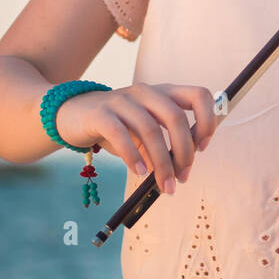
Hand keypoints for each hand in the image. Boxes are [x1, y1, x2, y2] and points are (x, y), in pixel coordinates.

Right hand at [55, 82, 218, 194]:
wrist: (71, 114)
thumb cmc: (117, 126)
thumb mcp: (144, 131)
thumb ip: (164, 143)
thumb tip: (181, 170)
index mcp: (164, 93)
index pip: (199, 95)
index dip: (207, 120)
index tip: (203, 147)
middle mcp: (147, 92)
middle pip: (176, 118)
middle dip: (184, 152)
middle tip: (182, 177)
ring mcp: (123, 100)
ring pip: (150, 130)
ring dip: (161, 163)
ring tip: (164, 185)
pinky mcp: (101, 113)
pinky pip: (121, 135)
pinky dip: (133, 156)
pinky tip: (139, 172)